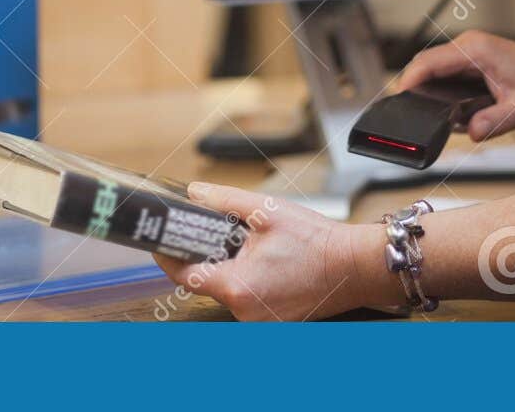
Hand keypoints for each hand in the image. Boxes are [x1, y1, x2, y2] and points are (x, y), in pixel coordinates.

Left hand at [152, 183, 387, 320]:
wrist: (354, 266)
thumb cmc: (317, 243)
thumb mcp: (267, 212)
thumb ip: (225, 201)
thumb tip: (197, 194)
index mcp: (237, 286)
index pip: (184, 276)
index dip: (168, 256)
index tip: (160, 242)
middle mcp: (245, 311)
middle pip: (207, 282)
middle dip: (209, 256)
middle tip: (217, 233)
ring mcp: (259, 321)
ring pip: (229, 290)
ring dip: (231, 268)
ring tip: (254, 247)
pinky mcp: (272, 321)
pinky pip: (248, 298)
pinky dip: (249, 280)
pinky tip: (269, 262)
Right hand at [400, 30, 514, 139]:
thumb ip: (490, 123)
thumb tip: (467, 131)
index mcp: (475, 50)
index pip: (428, 62)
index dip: (409, 81)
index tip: (397, 101)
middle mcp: (469, 46)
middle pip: (426, 64)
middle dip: (414, 88)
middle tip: (406, 116)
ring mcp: (471, 53)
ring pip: (434, 70)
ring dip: (428, 91)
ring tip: (427, 117)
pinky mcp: (475, 63)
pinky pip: (447, 75)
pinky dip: (441, 91)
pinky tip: (447, 111)